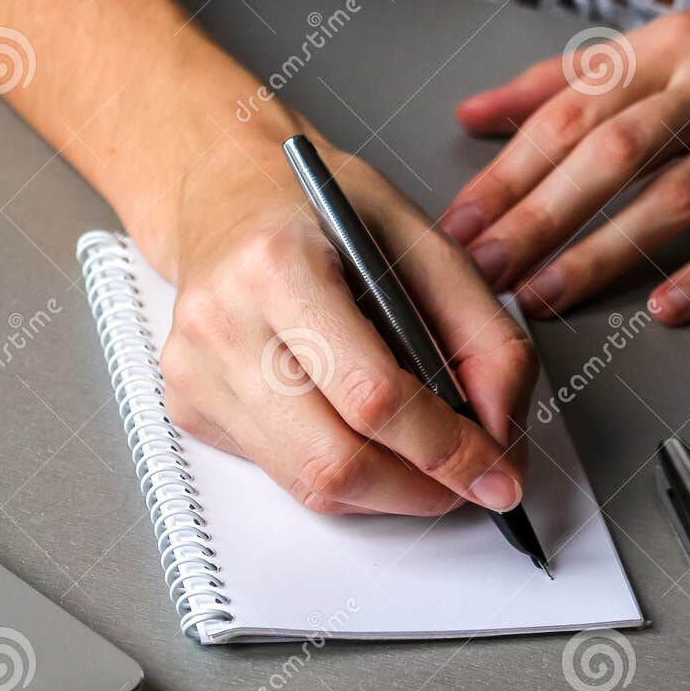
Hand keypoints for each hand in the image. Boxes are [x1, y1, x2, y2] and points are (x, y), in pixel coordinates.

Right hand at [157, 126, 536, 515]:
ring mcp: (194, 371)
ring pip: (307, 484)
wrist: (226, 197)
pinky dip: (337, 472)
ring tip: (424, 466)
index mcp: (278, 266)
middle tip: (466, 484)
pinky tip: (355, 432)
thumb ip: (481, 332)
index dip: (446, 449)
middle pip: (334, 461)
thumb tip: (502, 433)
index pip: (372, 396)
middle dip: (418, 490)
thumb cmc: (322, 214)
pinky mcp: (187, 405)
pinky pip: (280, 473)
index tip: (496, 473)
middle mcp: (221, 323)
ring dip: (385, 493)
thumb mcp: (422, 241)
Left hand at [440, 0, 689, 324]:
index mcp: (670, 50)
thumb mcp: (673, 42)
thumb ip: (569, 80)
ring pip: (675, 196)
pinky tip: (667, 309)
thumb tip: (476, 113)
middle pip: (610, 156)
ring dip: (601, 253)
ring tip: (543, 297)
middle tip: (483, 268)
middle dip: (536, 217)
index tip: (458, 222)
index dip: (507, 173)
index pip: (569, 113)